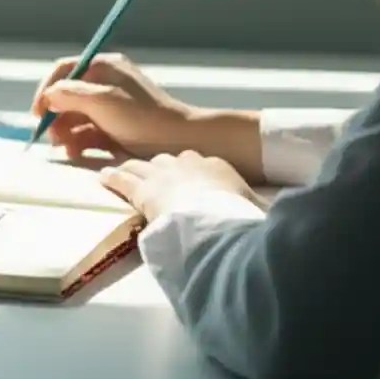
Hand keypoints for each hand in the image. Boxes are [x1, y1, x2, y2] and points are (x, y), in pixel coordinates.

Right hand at [30, 53, 265, 182]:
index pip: (64, 71)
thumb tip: (49, 95)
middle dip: (55, 116)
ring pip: (75, 118)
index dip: (46, 89)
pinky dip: (78, 142)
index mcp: (103, 68)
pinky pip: (87, 133)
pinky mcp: (114, 129)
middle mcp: (105, 84)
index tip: (38, 112)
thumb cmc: (142, 116)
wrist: (176, 141)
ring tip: (63, 147)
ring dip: (64, 132)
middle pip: (66, 97)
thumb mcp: (102, 100)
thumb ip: (70, 94)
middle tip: (49, 135)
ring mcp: (110, 107)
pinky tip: (75, 152)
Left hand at [100, 151, 257, 221]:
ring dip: (131, 168)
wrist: (215, 217)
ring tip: (120, 170)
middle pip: (168, 160)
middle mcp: (188, 164)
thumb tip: (276, 218)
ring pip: (141, 165)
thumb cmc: (239, 216)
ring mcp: (163, 173)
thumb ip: (259, 211)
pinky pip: (122, 178)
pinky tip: (103, 177)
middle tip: (152, 175)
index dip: (190, 171)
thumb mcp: (257, 211)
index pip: (200, 163)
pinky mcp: (143, 188)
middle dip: (159, 167)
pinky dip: (112, 177)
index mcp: (218, 167)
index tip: (187, 177)